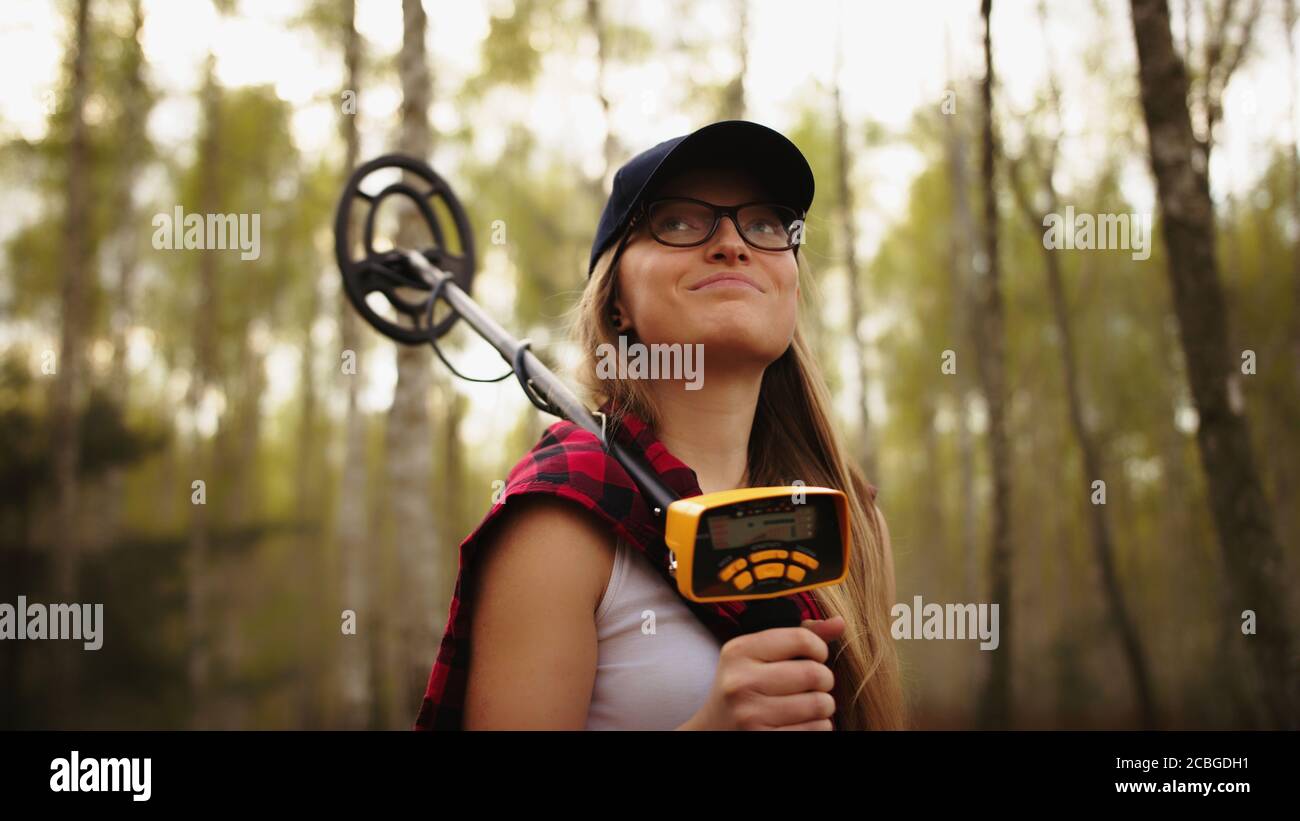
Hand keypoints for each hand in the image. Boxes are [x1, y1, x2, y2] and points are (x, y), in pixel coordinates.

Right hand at [678, 615, 844, 729]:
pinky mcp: (763, 740)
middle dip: (823, 680)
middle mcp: (740, 683)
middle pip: (815, 673)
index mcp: (739, 652)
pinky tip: (801, 722)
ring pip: (820, 704)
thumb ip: (800, 636)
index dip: (818, 648)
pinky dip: (818, 726)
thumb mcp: (760, 655)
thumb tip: (841, 622)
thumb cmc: (747, 686)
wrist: (713, 729)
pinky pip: (817, 729)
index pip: (801, 639)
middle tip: (813, 684)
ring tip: (808, 704)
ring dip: (823, 705)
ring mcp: (750, 716)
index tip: (814, 657)